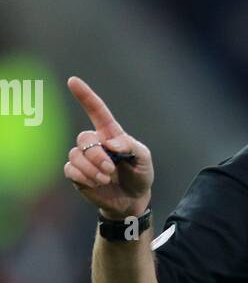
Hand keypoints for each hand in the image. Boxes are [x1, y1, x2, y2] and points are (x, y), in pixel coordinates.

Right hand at [65, 76, 153, 219]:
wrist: (132, 201)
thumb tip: (110, 142)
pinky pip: (70, 169)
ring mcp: (84, 158)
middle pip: (84, 138)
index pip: (97, 111)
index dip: (85, 96)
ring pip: (75, 154)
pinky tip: (96, 183)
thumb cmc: (139, 175)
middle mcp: (95, 143)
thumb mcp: (143, 158)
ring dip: (91, 168)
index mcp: (111, 134)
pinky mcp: (77, 174)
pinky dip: (83, 176)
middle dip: (96, 155)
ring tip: (106, 178)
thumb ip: (130, 146)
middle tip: (110, 169)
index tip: (73, 81)